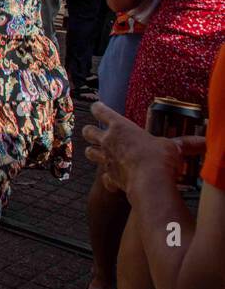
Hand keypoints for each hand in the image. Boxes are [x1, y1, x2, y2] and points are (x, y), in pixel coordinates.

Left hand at [82, 101, 204, 194]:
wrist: (150, 182)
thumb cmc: (159, 158)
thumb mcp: (172, 147)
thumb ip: (182, 143)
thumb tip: (201, 142)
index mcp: (120, 127)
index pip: (101, 111)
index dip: (98, 108)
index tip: (97, 107)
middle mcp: (108, 141)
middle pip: (87, 131)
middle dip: (89, 131)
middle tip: (94, 132)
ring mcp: (105, 159)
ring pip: (88, 152)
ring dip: (92, 152)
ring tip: (98, 153)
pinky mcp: (109, 177)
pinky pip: (103, 177)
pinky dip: (108, 178)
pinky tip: (114, 179)